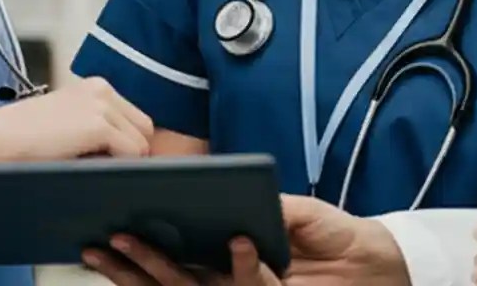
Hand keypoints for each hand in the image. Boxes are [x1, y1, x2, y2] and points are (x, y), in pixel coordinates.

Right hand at [0, 77, 153, 161]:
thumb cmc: (22, 142)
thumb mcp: (67, 125)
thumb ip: (97, 130)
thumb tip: (134, 155)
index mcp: (96, 87)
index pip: (135, 121)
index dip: (125, 146)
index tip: (104, 161)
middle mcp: (102, 90)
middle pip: (144, 130)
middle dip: (129, 153)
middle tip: (98, 168)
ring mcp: (101, 105)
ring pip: (141, 144)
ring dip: (122, 162)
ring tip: (87, 167)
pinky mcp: (98, 124)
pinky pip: (132, 154)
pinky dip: (117, 167)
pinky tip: (87, 168)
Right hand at [82, 194, 410, 284]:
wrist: (378, 260)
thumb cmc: (333, 235)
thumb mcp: (291, 210)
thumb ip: (257, 205)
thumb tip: (216, 199)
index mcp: (225, 262)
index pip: (172, 264)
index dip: (137, 257)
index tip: (103, 236)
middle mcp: (229, 284)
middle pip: (169, 282)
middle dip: (128, 267)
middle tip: (98, 245)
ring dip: (161, 269)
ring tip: (135, 241)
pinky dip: (245, 266)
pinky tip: (242, 243)